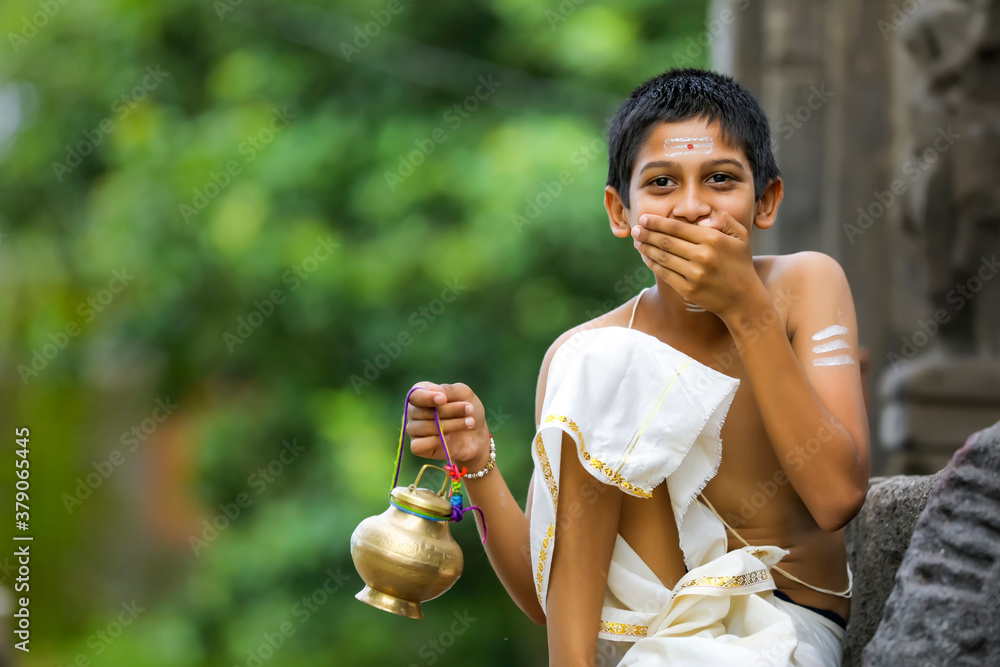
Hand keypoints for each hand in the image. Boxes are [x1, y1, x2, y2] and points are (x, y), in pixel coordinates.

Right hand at [406, 381, 490, 469]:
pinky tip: (449, 438)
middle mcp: (413, 411)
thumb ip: (449, 390)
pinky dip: (436, 441)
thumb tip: (433, 389)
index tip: (443, 399)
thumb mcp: (464, 394)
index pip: (415, 395)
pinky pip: (418, 445)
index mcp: (421, 394)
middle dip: (450, 411)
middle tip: (470, 410)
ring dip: (451, 425)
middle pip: (423, 412)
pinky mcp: (418, 447)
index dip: (427, 397)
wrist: (479, 435)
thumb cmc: (468, 410)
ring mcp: (414, 430)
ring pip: (425, 428)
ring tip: (469, 423)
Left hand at [631, 210, 762, 320]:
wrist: (743, 299)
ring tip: (637, 241)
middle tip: (635, 229)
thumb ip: (724, 219)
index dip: (657, 222)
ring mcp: (694, 274)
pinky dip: (652, 264)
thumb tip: (702, 216)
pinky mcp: (688, 290)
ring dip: (646, 248)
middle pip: (666, 241)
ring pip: (663, 257)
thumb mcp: (741, 236)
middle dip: (646, 234)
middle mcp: (702, 256)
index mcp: (713, 239)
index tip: (643, 218)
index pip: (677, 228)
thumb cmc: (740, 264)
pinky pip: (664, 274)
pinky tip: (646, 257)